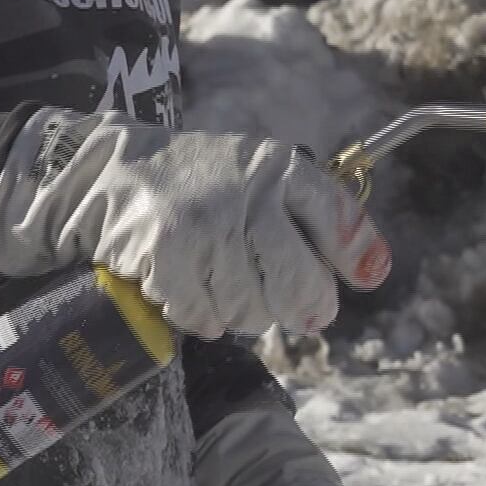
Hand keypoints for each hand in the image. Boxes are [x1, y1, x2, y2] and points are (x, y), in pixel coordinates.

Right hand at [0, 109, 391, 338]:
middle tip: (303, 313)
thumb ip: (311, 216)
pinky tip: (193, 289)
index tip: (370, 278)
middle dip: (304, 307)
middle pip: (300, 283)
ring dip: (244, 311)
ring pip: (253, 309)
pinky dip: (202, 315)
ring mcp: (207, 225)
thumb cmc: (200, 182)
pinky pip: (206, 316)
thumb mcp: (259, 176)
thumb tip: (375, 271)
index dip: (357, 253)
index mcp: (278, 168)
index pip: (335, 214)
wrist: (110, 173)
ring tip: (228, 283)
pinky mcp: (168, 255)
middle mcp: (248, 193)